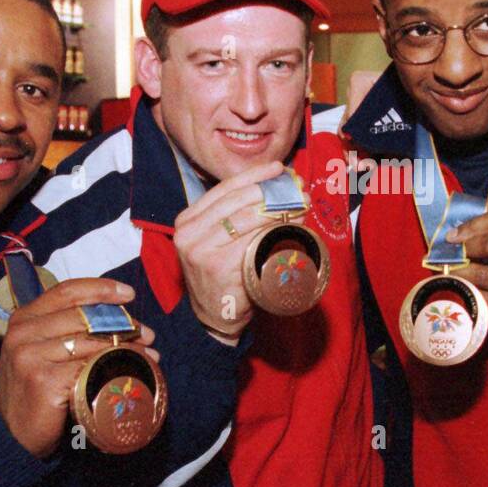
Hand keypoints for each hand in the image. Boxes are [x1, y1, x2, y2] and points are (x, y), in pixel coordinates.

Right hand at [0, 278, 158, 457]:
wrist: (16, 436)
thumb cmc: (40, 390)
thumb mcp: (48, 351)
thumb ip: (73, 330)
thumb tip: (125, 320)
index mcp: (25, 319)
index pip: (67, 292)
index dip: (101, 289)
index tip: (128, 294)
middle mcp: (24, 333)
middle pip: (85, 317)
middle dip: (123, 324)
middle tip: (147, 335)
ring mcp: (30, 356)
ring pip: (92, 343)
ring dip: (126, 348)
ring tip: (147, 356)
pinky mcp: (43, 380)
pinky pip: (89, 368)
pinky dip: (113, 369)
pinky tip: (128, 374)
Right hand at [173, 162, 307, 338]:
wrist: (213, 317)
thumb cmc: (223, 276)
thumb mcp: (218, 241)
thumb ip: (234, 217)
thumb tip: (275, 189)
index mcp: (187, 219)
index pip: (224, 189)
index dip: (254, 176)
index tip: (278, 169)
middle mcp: (188, 232)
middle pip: (237, 201)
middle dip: (271, 192)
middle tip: (298, 190)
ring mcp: (200, 249)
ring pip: (246, 219)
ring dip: (278, 210)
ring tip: (301, 206)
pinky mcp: (217, 266)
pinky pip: (252, 241)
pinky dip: (275, 232)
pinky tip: (292, 227)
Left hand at [446, 208, 487, 338]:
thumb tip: (465, 230)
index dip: (472, 224)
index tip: (455, 234)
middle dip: (463, 247)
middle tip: (449, 252)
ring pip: (483, 275)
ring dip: (458, 272)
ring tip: (446, 270)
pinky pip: (485, 300)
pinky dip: (467, 294)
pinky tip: (458, 290)